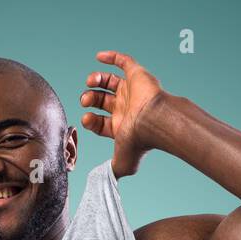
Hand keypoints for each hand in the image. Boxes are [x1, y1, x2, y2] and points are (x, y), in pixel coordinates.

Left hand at [80, 50, 166, 177]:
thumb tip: (107, 181)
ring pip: (109, 82)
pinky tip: (98, 57)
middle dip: (89, 99)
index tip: (87, 119)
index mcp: (120, 126)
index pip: (98, 121)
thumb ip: (112, 172)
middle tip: (86, 100)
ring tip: (91, 83)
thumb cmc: (139, 142)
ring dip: (95, 81)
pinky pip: (124, 61)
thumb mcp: (122, 164)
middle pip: (101, 100)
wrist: (153, 121)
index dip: (89, 120)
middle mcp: (125, 108)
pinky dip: (111, 57)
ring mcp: (131, 91)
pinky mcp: (137, 75)